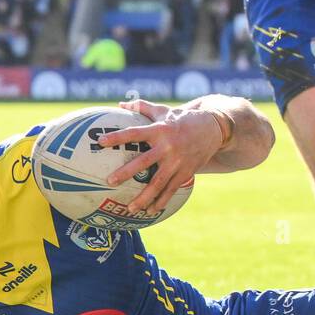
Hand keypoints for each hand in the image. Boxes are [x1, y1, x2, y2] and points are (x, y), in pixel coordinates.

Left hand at [98, 99, 223, 213]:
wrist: (213, 128)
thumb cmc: (182, 119)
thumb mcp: (163, 110)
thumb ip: (142, 107)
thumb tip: (120, 104)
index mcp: (159, 130)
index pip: (134, 133)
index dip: (117, 137)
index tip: (101, 142)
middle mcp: (168, 146)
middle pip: (143, 162)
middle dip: (126, 172)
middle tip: (110, 181)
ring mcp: (177, 162)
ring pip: (158, 182)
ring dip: (144, 197)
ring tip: (130, 208)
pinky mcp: (186, 172)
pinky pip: (171, 190)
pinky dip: (161, 201)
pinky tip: (150, 211)